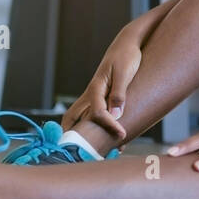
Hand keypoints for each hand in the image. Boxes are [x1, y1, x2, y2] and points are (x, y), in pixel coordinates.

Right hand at [60, 27, 144, 142]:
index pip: (97, 112)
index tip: (122, 134)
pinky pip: (91, 115)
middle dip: (72, 135)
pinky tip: (105, 139)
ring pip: (78, 117)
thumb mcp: (125, 72)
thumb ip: (119, 93)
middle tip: (78, 153)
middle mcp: (91, 94)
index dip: (108, 125)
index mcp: (96, 88)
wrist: (127, 45)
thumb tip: (115, 115)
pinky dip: (92, 128)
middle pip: (72, 117)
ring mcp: (93, 96)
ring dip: (79, 133)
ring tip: (87, 151)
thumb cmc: (127, 56)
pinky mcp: (100, 97)